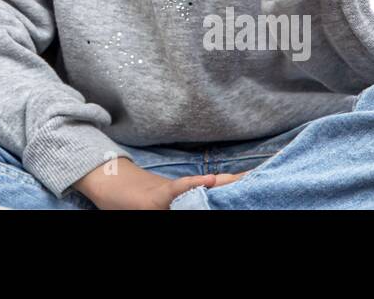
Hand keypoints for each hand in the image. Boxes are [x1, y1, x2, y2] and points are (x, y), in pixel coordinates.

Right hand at [76, 158, 249, 208]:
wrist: (106, 182)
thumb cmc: (133, 197)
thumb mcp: (163, 200)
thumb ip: (185, 197)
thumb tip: (208, 189)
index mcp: (187, 194)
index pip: (219, 187)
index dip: (239, 182)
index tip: (263, 175)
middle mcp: (183, 193)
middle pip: (219, 186)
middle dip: (241, 182)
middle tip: (267, 174)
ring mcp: (170, 195)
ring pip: (203, 188)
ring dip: (225, 184)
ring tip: (249, 178)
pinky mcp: (155, 198)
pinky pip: (176, 191)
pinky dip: (192, 186)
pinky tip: (208, 182)